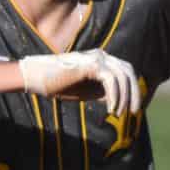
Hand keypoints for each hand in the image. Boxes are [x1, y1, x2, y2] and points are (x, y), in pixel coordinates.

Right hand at [19, 49, 141, 115]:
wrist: (35, 77)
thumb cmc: (57, 84)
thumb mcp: (85, 91)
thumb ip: (101, 92)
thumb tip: (117, 100)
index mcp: (101, 60)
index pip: (125, 71)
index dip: (132, 88)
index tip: (131, 107)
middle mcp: (101, 55)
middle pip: (128, 71)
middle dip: (134, 92)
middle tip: (133, 112)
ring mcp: (97, 57)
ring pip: (122, 76)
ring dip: (124, 97)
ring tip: (117, 113)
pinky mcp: (91, 64)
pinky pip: (111, 80)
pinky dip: (115, 96)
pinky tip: (111, 109)